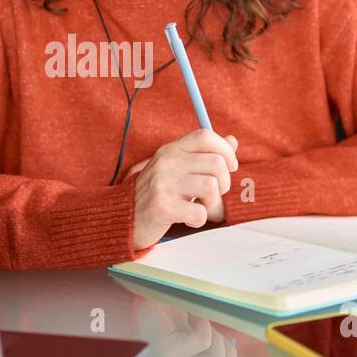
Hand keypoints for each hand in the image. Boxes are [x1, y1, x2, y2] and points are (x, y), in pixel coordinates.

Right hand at [130, 130, 239, 249]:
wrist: (123, 218)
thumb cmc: (156, 194)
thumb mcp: (177, 168)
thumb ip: (203, 154)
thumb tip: (233, 140)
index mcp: (170, 150)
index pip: (205, 136)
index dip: (226, 150)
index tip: (231, 167)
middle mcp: (166, 163)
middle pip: (216, 164)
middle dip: (224, 183)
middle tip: (211, 195)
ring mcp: (162, 184)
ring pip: (212, 187)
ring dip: (212, 204)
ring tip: (199, 207)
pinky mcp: (162, 207)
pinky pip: (200, 213)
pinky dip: (199, 220)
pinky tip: (187, 219)